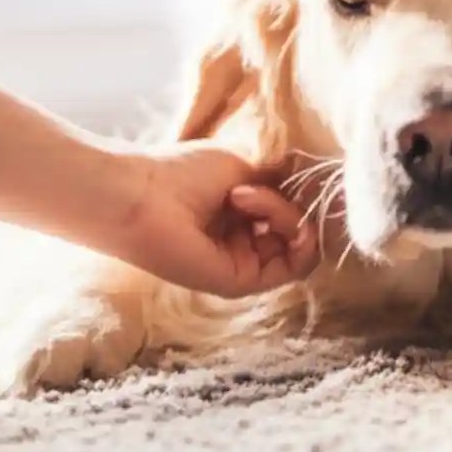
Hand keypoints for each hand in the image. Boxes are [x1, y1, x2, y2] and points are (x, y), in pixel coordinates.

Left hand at [105, 140, 318, 297]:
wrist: (141, 194)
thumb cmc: (180, 173)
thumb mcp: (242, 168)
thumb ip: (278, 185)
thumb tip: (310, 186)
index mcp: (241, 216)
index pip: (293, 214)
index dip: (299, 195)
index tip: (287, 171)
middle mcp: (244, 243)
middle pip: (299, 234)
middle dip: (290, 205)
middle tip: (253, 186)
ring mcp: (244, 265)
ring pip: (299, 248)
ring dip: (284, 214)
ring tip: (244, 195)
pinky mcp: (241, 283)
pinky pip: (290, 266)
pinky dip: (287, 230)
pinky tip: (259, 209)